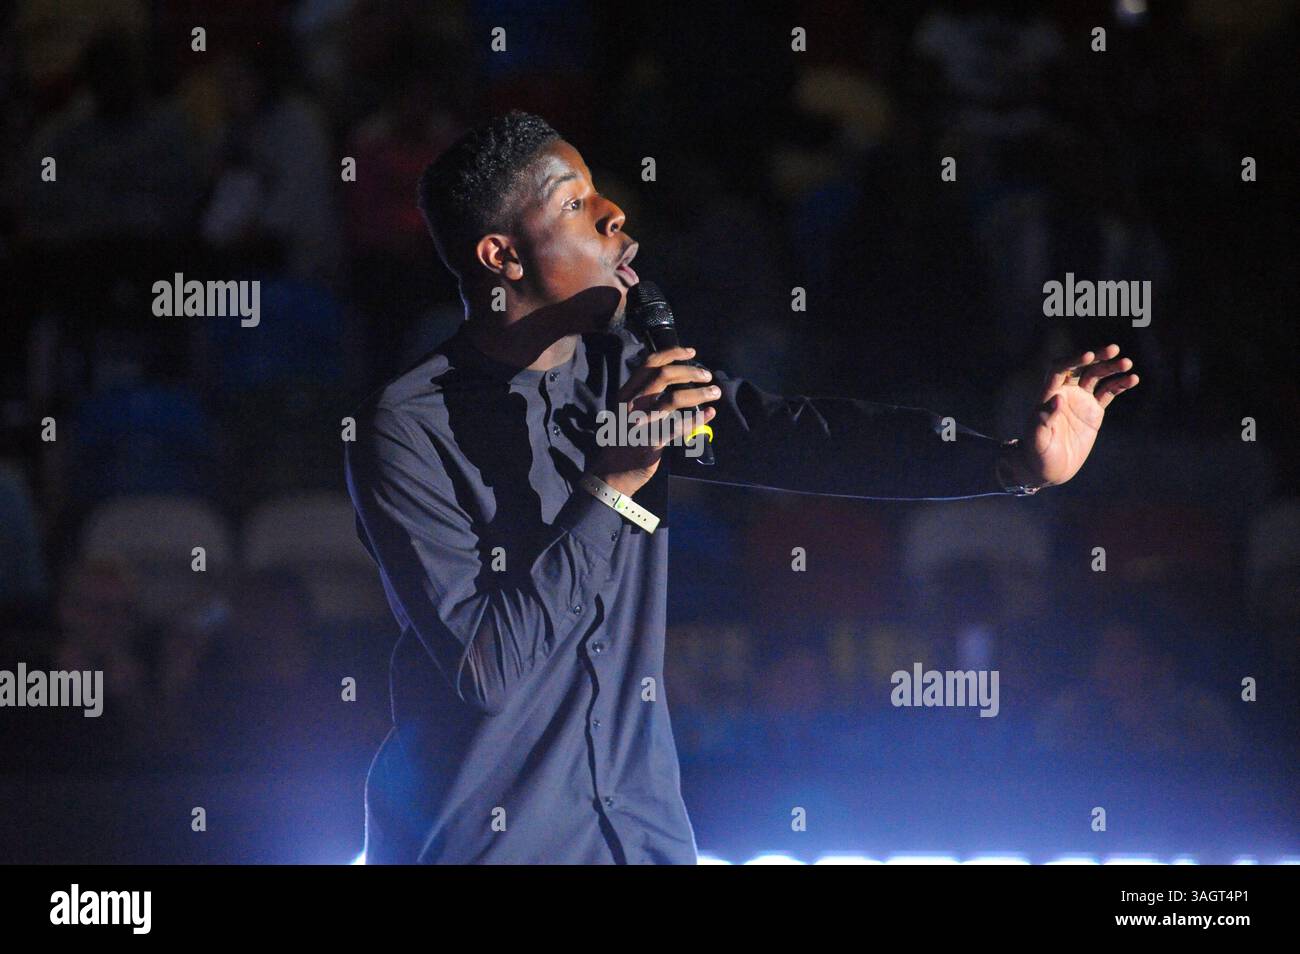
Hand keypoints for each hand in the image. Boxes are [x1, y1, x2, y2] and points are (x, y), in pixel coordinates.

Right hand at [587, 346, 720, 496]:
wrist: (613, 472)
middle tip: (707, 376)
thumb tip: (675, 380)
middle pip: (664, 376)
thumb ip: (645, 395)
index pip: (649, 363)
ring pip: (673, 399)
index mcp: (627, 393)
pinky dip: (697, 418)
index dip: (672, 353)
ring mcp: (641, 422)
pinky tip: (709, 414)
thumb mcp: (628, 412)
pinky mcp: (652, 441)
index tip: (691, 352)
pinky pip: (679, 426)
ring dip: (699, 394)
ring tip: (714, 393)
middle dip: (690, 372)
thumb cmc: (625, 440)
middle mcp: (632, 404)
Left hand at [1010, 343, 1139, 487]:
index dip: (1073, 360)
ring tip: (1127, 364)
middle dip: (1096, 357)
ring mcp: (1081, 400)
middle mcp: (1065, 392)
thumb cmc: (1037, 454)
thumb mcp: (1038, 440)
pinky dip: (1120, 384)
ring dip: (1112, 368)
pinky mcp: (1094, 411)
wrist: (1050, 468)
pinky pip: (1109, 392)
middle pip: (1081, 367)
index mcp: (1049, 395)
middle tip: (1114, 349)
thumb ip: (1044, 420)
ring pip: (1097, 377)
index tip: (1089, 355)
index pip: (1060, 369)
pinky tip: (1133, 379)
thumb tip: (1058, 399)